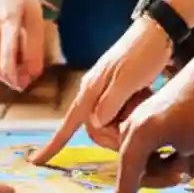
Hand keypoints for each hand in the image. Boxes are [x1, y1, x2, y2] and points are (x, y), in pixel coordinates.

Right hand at [0, 0, 45, 89]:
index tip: (27, 83)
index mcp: (8, 22)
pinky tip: (5, 58)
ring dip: (3, 73)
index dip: (18, 78)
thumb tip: (34, 74)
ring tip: (17, 72)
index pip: (8, 62)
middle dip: (11, 79)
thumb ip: (35, 46)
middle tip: (24, 82)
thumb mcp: (35, 14)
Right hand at [29, 18, 171, 163]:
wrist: (156, 32)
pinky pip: (119, 114)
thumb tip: (95, 124)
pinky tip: (145, 101)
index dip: (52, 144)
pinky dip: (132, 115)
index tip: (36, 160)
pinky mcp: (119, 92)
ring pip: (109, 124)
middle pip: (94, 129)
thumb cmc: (142, 53)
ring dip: (126, 124)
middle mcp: (93, 93)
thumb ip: (110, 103)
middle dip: (113, 136)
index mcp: (90, 90)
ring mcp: (105, 92)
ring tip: (144, 105)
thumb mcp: (128, 79)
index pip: (68, 123)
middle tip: (137, 129)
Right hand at [92, 47, 193, 192]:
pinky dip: (171, 154)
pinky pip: (152, 152)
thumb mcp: (190, 149)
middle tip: (188, 167)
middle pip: (140, 176)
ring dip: (171, 165)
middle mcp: (129, 135)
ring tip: (191, 151)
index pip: (125, 184)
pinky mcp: (144, 125)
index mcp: (135, 142)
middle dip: (164, 177)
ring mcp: (135, 129)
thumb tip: (168, 171)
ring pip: (148, 165)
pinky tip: (187, 144)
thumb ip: (173, 169)